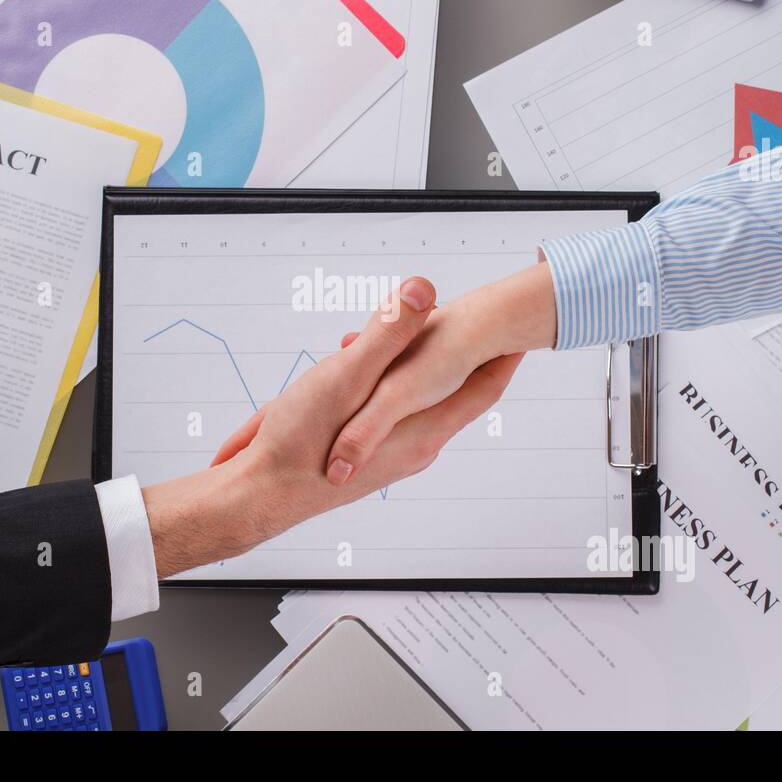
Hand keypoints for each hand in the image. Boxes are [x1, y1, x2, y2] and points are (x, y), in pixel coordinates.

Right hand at [323, 261, 556, 485]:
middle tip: (476, 326)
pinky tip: (357, 376)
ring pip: (417, 404)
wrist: (259, 493)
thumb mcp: (345, 376)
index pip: (485, 387)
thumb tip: (423, 288)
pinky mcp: (368, 460)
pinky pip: (392, 417)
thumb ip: (388, 334)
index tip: (522, 331)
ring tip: (409, 342)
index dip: (505, 357)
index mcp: (424, 427)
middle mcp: (417, 447)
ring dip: (413, 372)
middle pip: (456, 394)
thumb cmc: (300, 442)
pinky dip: (386, 391)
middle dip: (462, 358)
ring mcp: (393, 458)